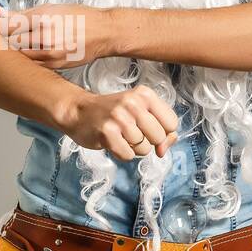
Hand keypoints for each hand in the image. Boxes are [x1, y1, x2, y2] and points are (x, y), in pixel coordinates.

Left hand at [0, 4, 114, 67]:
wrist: (103, 32)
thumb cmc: (78, 17)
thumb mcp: (49, 8)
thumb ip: (21, 13)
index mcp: (41, 19)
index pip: (6, 26)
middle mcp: (44, 37)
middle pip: (9, 43)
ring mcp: (49, 54)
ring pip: (19, 57)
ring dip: (10, 53)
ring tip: (7, 47)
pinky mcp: (54, 65)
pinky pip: (31, 65)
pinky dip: (24, 60)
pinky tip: (24, 55)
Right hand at [58, 84, 178, 161]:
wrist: (78, 111)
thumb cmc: (113, 114)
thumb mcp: (140, 113)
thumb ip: (161, 130)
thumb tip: (164, 151)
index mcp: (145, 94)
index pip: (172, 123)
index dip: (163, 133)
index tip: (148, 130)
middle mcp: (134, 102)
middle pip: (159, 137)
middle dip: (147, 141)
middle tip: (130, 132)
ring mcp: (120, 117)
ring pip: (144, 149)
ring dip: (132, 148)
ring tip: (119, 135)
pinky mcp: (107, 132)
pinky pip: (128, 156)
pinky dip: (121, 153)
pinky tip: (112, 141)